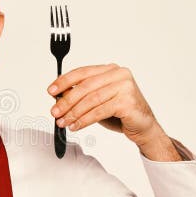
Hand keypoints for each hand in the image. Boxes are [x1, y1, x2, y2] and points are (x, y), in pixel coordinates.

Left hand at [47, 63, 161, 146]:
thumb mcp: (97, 101)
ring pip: (91, 99)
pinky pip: (99, 111)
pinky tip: (76, 125)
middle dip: (66, 101)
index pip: (82, 72)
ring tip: (63, 122)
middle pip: (85, 86)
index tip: (51, 91)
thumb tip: (58, 97)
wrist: (144, 127)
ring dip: (74, 113)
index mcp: (110, 69)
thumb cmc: (121, 113)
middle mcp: (119, 74)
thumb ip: (82, 96)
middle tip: (55, 111)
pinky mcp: (127, 101)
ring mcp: (125, 87)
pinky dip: (84, 120)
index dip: (64, 81)